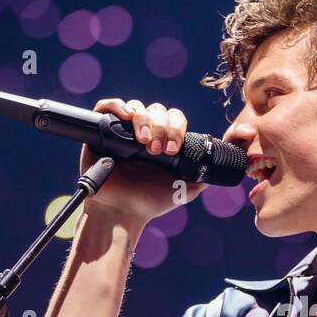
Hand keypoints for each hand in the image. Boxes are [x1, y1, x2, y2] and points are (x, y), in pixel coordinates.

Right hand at [79, 97, 208, 223]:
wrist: (122, 212)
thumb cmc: (149, 203)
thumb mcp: (183, 191)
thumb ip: (200, 179)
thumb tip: (216, 169)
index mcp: (163, 141)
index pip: (173, 119)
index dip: (176, 128)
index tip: (173, 150)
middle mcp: (143, 133)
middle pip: (156, 111)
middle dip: (161, 127)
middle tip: (156, 149)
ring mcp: (121, 132)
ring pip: (136, 107)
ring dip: (143, 120)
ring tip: (142, 141)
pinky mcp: (100, 132)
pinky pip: (105, 107)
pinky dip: (115, 105)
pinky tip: (125, 115)